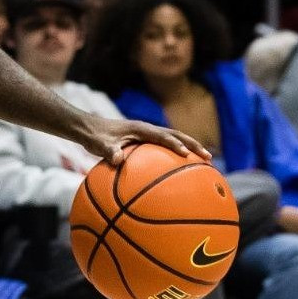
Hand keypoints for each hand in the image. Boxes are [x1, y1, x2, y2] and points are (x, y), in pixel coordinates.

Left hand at [76, 117, 209, 164]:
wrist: (89, 128)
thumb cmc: (94, 136)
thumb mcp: (99, 145)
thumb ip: (108, 151)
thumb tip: (117, 159)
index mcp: (141, 128)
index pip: (162, 136)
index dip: (174, 144)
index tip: (186, 154)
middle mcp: (148, 129)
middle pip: (177, 136)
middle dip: (193, 146)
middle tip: (209, 158)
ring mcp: (148, 135)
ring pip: (175, 140)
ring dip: (190, 149)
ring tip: (205, 162)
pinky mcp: (146, 141)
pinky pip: (166, 147)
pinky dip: (178, 154)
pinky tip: (182, 170)